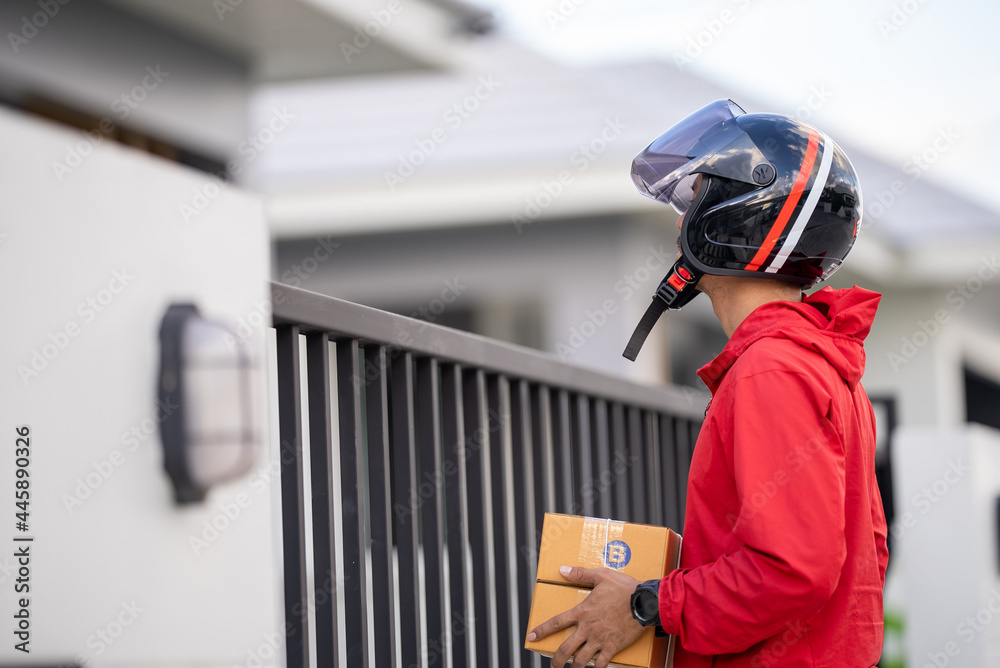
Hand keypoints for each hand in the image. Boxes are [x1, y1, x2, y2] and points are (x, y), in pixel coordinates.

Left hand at [528, 565, 644, 667]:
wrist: (644, 602)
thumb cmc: (624, 588)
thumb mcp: (600, 575)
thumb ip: (579, 573)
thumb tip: (562, 570)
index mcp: (582, 612)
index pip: (556, 623)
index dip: (541, 630)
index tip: (531, 636)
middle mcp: (588, 629)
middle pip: (565, 649)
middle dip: (556, 660)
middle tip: (553, 666)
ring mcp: (600, 640)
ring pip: (581, 660)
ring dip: (575, 666)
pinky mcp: (613, 647)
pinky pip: (601, 663)